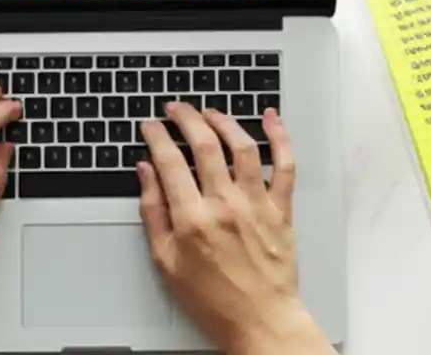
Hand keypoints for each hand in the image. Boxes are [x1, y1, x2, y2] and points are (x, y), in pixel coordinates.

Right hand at [137, 104, 329, 354]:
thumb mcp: (165, 262)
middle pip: (204, 144)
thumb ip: (153, 212)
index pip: (169, 162)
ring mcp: (256, 205)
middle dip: (185, 118)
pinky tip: (270, 118)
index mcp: (192, 220)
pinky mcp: (280, 209)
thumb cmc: (214, 300)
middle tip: (176, 109)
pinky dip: (279, 137)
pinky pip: (284, 164)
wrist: (261, 321)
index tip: (151, 126)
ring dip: (223, 121)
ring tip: (210, 112)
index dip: (157, 137)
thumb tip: (146, 173)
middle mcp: (224, 206)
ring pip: (241, 146)